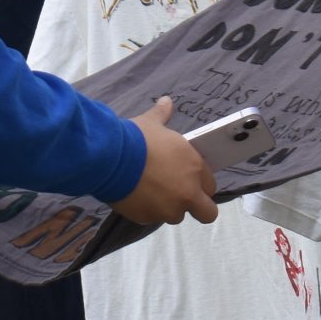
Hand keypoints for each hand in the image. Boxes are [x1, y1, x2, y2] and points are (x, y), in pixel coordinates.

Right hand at [111, 97, 217, 226]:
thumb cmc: (136, 138)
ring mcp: (168, 209)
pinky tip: (134, 195)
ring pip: (176, 215)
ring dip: (168, 207)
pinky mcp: (148, 218)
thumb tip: (166, 101)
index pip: (211, 186)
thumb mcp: (152, 122)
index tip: (188, 179)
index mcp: (194, 168)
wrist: (109, 158)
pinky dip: (146, 209)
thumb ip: (163, 115)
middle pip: (207, 212)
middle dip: (198, 206)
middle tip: (180, 195)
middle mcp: (187, 193)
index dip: (200, 183)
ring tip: (150, 191)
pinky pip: (152, 217)